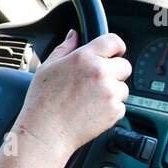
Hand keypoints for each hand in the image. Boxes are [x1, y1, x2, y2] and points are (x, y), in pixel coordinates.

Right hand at [14, 29, 130, 157]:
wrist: (46, 132)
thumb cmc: (42, 101)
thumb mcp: (47, 67)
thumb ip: (65, 48)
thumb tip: (74, 35)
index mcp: (85, 58)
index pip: (114, 41)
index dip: (116, 47)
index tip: (113, 54)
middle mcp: (100, 72)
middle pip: (124, 65)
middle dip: (114, 72)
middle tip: (96, 82)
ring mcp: (110, 92)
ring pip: (123, 87)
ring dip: (112, 92)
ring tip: (89, 100)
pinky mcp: (115, 110)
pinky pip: (121, 105)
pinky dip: (110, 109)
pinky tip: (91, 111)